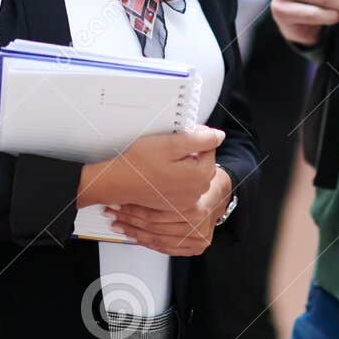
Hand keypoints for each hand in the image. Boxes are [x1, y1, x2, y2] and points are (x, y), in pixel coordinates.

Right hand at [78, 126, 223, 211]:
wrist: (119, 183)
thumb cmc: (140, 163)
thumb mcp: (170, 143)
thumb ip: (199, 139)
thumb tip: (219, 136)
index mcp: (200, 174)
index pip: (210, 148)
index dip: (197, 136)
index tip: (181, 133)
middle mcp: (197, 191)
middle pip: (204, 163)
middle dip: (192, 152)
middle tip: (171, 145)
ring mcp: (186, 200)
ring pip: (194, 176)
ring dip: (185, 165)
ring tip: (165, 159)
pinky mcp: (175, 205)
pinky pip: (184, 188)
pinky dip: (176, 178)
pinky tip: (161, 173)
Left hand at [106, 167, 231, 255]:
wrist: (218, 194)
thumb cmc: (202, 180)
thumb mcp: (194, 163)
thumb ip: (185, 155)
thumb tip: (174, 146)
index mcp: (196, 209)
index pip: (155, 212)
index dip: (132, 206)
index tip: (118, 201)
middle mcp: (197, 227)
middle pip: (153, 226)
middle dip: (128, 219)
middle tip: (112, 212)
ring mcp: (196, 240)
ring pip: (156, 239)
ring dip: (133, 231)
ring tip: (117, 222)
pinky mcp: (193, 247)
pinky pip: (164, 248)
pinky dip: (147, 242)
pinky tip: (133, 235)